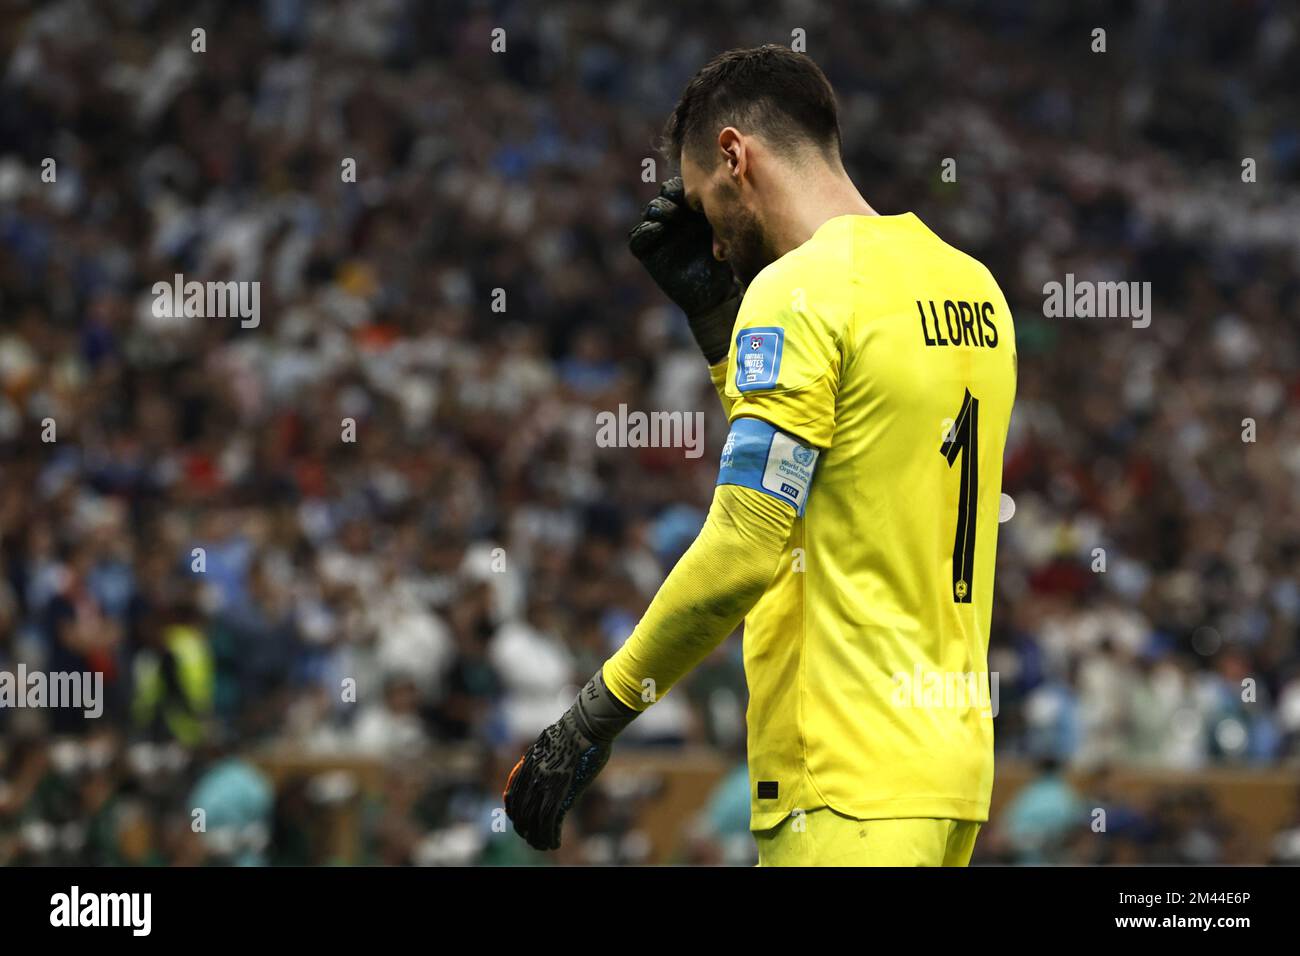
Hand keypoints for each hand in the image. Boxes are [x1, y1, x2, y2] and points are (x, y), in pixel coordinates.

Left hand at [503, 670, 636, 850]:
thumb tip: (541, 757)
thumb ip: (544, 755)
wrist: (585, 724)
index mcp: (529, 764)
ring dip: (537, 838)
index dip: (514, 812)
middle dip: (524, 829)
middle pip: (520, 812)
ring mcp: (545, 785)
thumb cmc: (575, 729)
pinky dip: (550, 837)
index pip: (512, 795)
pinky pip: (549, 822)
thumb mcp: (551, 740)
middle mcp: (532, 777)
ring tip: (543, 845)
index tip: (518, 821)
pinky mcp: (560, 792)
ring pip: (533, 821)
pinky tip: (554, 844)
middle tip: (531, 838)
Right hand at [629, 177, 738, 363]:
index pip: (682, 189)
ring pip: (650, 213)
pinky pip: (637, 239)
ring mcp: (660, 236)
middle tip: (681, 200)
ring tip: (670, 214)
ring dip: (658, 209)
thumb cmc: (724, 266)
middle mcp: (674, 221)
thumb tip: (723, 189)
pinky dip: (644, 231)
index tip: (694, 190)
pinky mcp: (649, 253)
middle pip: (664, 197)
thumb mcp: (723, 237)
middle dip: (670, 195)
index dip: (684, 186)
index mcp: (692, 212)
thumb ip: (718, 216)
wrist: (714, 298)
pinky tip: (657, 228)